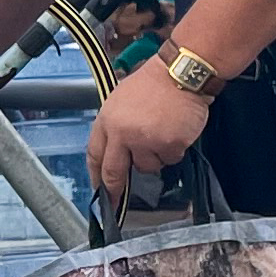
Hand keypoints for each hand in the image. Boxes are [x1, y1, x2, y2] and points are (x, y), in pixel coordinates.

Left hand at [90, 56, 213, 214]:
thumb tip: (115, 151)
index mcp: (108, 121)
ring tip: (161, 131)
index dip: (95, 175)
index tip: (97, 189)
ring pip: (148, 166)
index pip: (94, 155)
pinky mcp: (169, 146)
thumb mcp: (121, 99)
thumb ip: (116, 126)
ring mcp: (146, 142)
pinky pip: (170, 159)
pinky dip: (174, 150)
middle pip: (114, 172)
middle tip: (114, 202)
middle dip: (114, 190)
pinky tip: (175, 130)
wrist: (180, 74)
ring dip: (155, 157)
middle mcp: (123, 134)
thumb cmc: (153, 83)